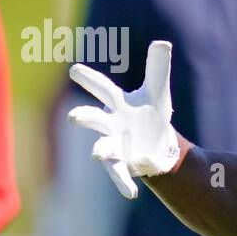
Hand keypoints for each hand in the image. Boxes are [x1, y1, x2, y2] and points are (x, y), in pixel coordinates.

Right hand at [67, 41, 180, 199]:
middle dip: (83, 118)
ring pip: (101, 149)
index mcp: (117, 104)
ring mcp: (113, 145)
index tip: (74, 70)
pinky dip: (123, 183)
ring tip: (98, 154)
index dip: (90, 80)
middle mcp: (109, 124)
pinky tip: (132, 193)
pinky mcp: (121, 164)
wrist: (157, 144)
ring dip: (100, 150)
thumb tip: (162, 42)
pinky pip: (118, 174)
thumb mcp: (158, 92)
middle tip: (74, 117)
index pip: (103, 89)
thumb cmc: (150, 115)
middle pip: (91, 119)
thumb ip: (158, 69)